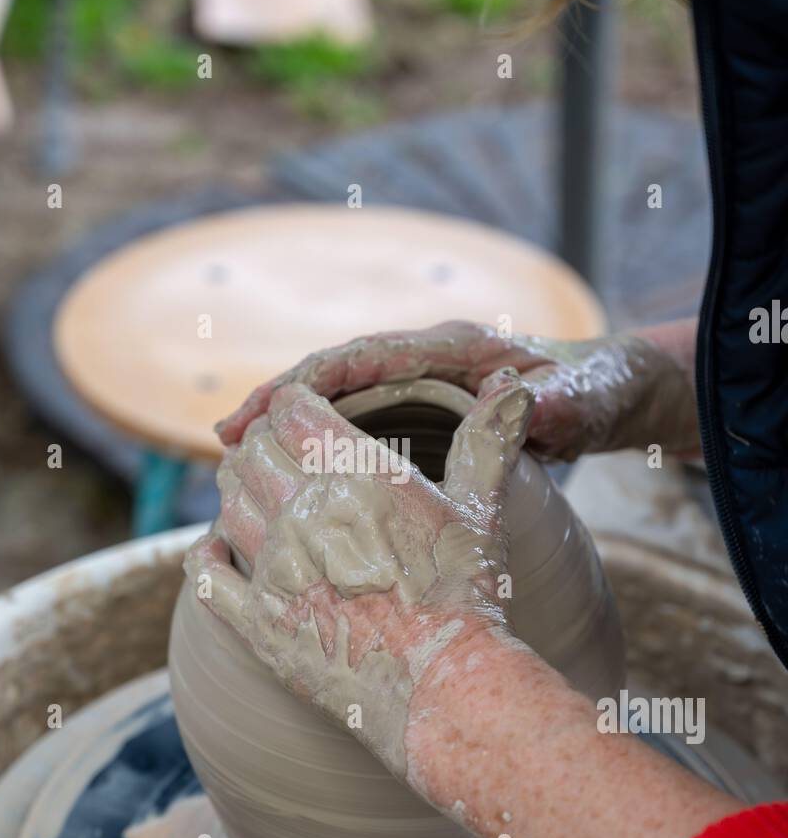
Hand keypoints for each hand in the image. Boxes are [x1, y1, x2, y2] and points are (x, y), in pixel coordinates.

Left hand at [187, 374, 534, 781]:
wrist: (443, 686)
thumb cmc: (469, 595)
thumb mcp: (483, 509)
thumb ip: (489, 439)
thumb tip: (515, 386)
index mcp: (354, 474)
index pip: (290, 410)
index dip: (291, 405)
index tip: (298, 412)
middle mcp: (304, 512)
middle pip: (251, 451)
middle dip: (261, 442)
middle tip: (276, 451)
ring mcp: (275, 568)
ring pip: (228, 502)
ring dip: (235, 487)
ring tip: (254, 490)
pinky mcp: (258, 622)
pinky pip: (206, 574)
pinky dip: (207, 553)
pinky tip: (219, 550)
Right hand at [216, 320, 698, 461]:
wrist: (611, 395)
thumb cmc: (593, 391)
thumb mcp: (580, 400)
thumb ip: (552, 402)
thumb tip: (526, 400)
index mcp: (450, 348)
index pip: (360, 356)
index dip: (305, 381)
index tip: (260, 411)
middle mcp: (424, 364)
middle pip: (333, 379)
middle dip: (277, 407)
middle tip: (226, 444)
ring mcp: (420, 391)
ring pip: (339, 407)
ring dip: (290, 433)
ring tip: (238, 466)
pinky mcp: (422, 421)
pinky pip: (358, 433)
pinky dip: (321, 455)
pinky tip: (294, 488)